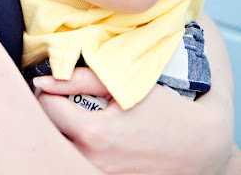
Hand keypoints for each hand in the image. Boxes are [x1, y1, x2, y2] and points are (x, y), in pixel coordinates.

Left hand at [35, 70, 232, 173]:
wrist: (199, 146)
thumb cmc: (163, 109)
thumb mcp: (124, 85)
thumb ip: (80, 79)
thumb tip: (44, 81)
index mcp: (94, 134)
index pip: (46, 109)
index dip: (45, 92)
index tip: (51, 85)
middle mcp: (92, 161)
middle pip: (48, 133)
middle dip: (48, 114)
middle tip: (58, 101)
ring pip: (62, 151)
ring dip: (61, 133)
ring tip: (72, 118)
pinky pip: (79, 163)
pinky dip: (77, 149)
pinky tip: (87, 139)